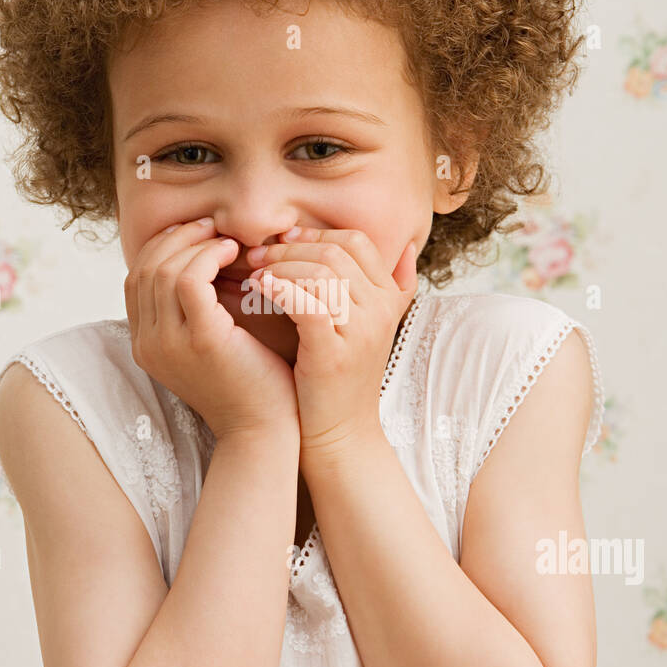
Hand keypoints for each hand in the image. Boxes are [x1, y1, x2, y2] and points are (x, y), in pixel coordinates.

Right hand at [124, 220, 298, 439]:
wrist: (264, 430)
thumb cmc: (248, 384)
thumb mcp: (208, 344)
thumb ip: (194, 311)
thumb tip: (203, 260)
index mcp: (145, 345)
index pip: (136, 279)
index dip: (162, 248)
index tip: (196, 234)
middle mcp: (147, 345)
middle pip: (145, 269)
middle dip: (177, 239)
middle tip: (211, 227)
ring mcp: (168, 344)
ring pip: (164, 270)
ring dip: (195, 244)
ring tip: (227, 241)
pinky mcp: (200, 340)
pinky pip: (190, 279)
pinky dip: (209, 257)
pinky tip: (234, 255)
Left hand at [245, 227, 418, 455]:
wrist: (342, 432)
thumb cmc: (344, 376)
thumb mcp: (374, 328)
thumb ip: (393, 289)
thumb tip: (411, 249)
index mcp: (388, 298)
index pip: (355, 241)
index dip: (316, 234)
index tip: (283, 240)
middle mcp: (380, 311)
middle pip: (334, 253)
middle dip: (290, 249)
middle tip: (259, 255)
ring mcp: (360, 332)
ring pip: (319, 274)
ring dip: (280, 267)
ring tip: (255, 274)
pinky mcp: (333, 353)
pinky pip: (307, 305)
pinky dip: (280, 290)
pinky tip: (261, 288)